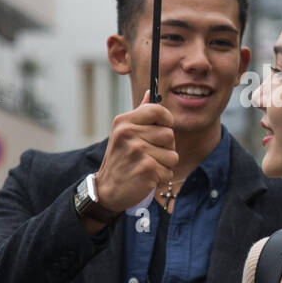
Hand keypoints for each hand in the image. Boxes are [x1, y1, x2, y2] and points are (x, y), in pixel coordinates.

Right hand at [93, 90, 177, 212]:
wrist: (108, 190)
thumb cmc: (120, 159)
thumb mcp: (124, 133)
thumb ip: (140, 114)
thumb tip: (150, 92)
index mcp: (124, 122)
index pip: (157, 110)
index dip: (166, 120)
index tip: (163, 127)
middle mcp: (129, 134)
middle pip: (169, 134)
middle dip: (166, 148)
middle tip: (149, 155)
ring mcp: (138, 151)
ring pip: (173, 155)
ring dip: (164, 165)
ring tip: (147, 167)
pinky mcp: (147, 169)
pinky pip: (169, 171)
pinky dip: (161, 178)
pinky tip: (146, 178)